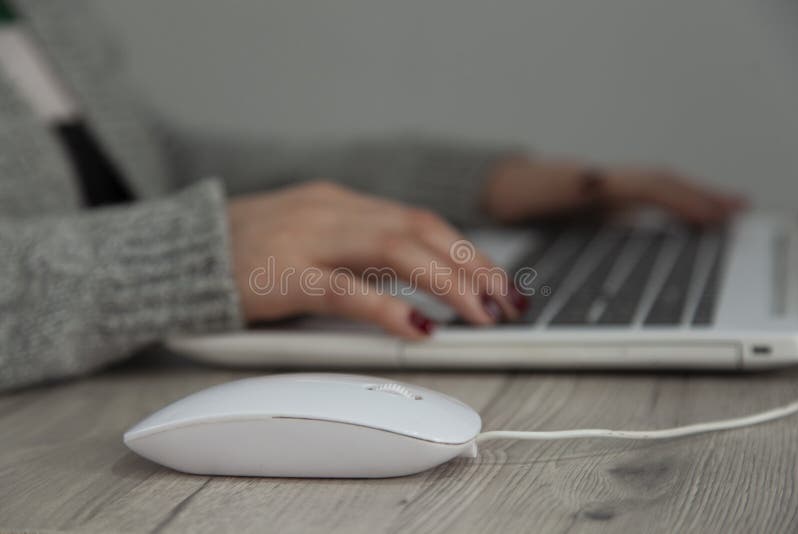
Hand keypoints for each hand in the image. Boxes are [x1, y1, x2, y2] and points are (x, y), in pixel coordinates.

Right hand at [228, 181, 525, 338]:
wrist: (176, 255)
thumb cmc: (245, 252)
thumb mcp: (309, 239)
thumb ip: (356, 254)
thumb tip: (415, 286)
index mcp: (340, 203)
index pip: (420, 221)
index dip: (467, 251)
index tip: (498, 280)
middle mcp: (331, 211)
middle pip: (421, 231)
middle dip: (472, 267)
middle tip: (506, 301)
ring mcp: (307, 239)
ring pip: (396, 251)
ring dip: (448, 284)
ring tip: (481, 315)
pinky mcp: (283, 275)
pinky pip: (347, 290)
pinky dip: (389, 308)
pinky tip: (420, 327)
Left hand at [484, 157, 746, 223]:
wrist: (494, 185)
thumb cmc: (512, 195)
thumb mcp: (530, 198)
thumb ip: (555, 195)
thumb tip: (591, 181)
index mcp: (592, 180)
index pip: (646, 185)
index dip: (679, 199)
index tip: (709, 215)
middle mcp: (603, 181)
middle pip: (660, 183)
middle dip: (697, 196)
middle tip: (736, 209)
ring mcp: (603, 190)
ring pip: (654, 190)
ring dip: (689, 198)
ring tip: (725, 210)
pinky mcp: (599, 200)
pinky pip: (643, 198)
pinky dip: (669, 205)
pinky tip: (683, 217)